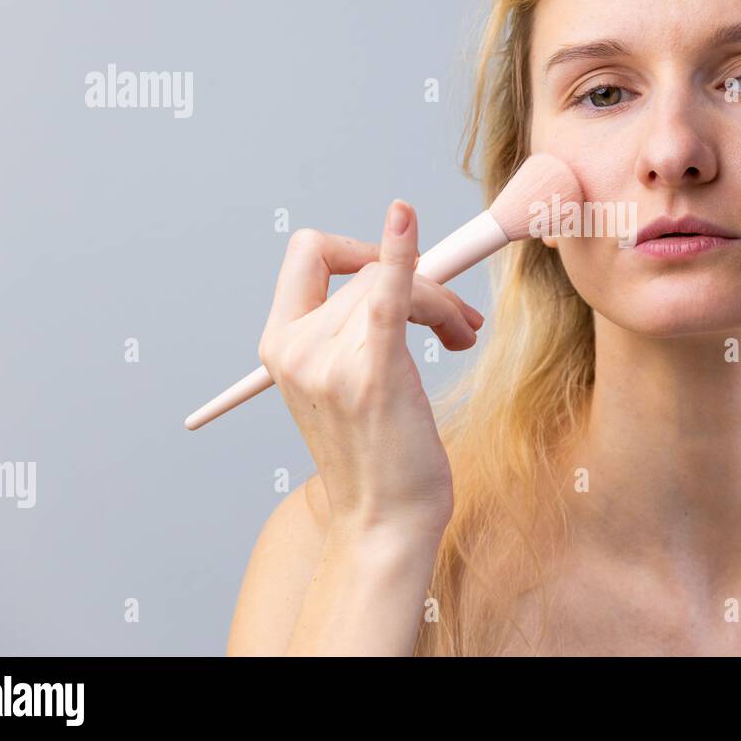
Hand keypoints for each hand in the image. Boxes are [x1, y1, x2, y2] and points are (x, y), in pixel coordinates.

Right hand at [257, 201, 482, 536]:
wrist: (386, 523)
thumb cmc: (380, 456)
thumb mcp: (350, 383)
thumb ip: (357, 328)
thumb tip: (407, 270)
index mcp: (281, 347)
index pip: (310, 257)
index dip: (357, 249)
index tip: (397, 273)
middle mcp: (296, 349)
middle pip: (367, 269)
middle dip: (424, 283)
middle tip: (458, 323)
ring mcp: (331, 360)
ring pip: (397, 283)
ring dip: (442, 302)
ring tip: (459, 340)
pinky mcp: (375, 371)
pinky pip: (389, 293)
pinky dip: (401, 253)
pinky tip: (405, 218)